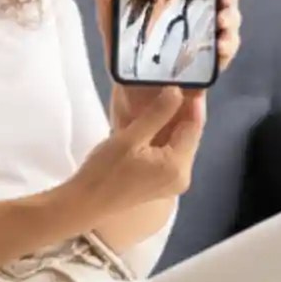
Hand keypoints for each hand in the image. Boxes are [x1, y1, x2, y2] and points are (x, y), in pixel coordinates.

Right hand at [68, 87, 203, 214]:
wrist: (85, 203)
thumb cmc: (105, 171)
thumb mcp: (130, 137)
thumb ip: (157, 114)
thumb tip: (178, 90)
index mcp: (178, 166)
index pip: (194, 126)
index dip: (193, 102)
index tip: (190, 78)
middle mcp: (182, 175)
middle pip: (189, 135)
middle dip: (183, 110)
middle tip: (176, 82)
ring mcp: (173, 181)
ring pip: (180, 142)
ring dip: (173, 122)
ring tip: (165, 95)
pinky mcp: (162, 182)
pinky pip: (170, 152)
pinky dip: (164, 136)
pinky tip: (155, 119)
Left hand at [93, 0, 242, 134]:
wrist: (131, 105)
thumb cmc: (125, 60)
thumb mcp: (112, 28)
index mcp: (176, 7)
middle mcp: (196, 23)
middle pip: (223, 1)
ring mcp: (205, 46)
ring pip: (229, 26)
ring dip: (231, 21)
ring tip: (221, 23)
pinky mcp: (209, 70)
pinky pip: (225, 56)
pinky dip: (227, 49)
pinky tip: (220, 48)